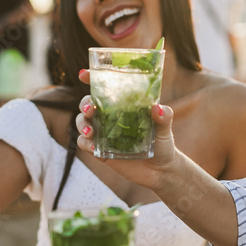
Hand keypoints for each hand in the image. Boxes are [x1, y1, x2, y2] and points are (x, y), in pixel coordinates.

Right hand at [75, 69, 175, 190]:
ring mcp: (102, 132)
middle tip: (91, 110)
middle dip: (85, 104)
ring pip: (82, 122)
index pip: (104, 87)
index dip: (91, 78)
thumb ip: (164, 118)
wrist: (160, 171)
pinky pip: (84, 143)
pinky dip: (85, 143)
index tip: (83, 74)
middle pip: (88, 103)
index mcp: (123, 104)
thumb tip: (158, 108)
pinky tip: (92, 146)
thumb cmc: (163, 144)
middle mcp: (109, 116)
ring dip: (81, 124)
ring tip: (90, 132)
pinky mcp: (99, 150)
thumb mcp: (164, 129)